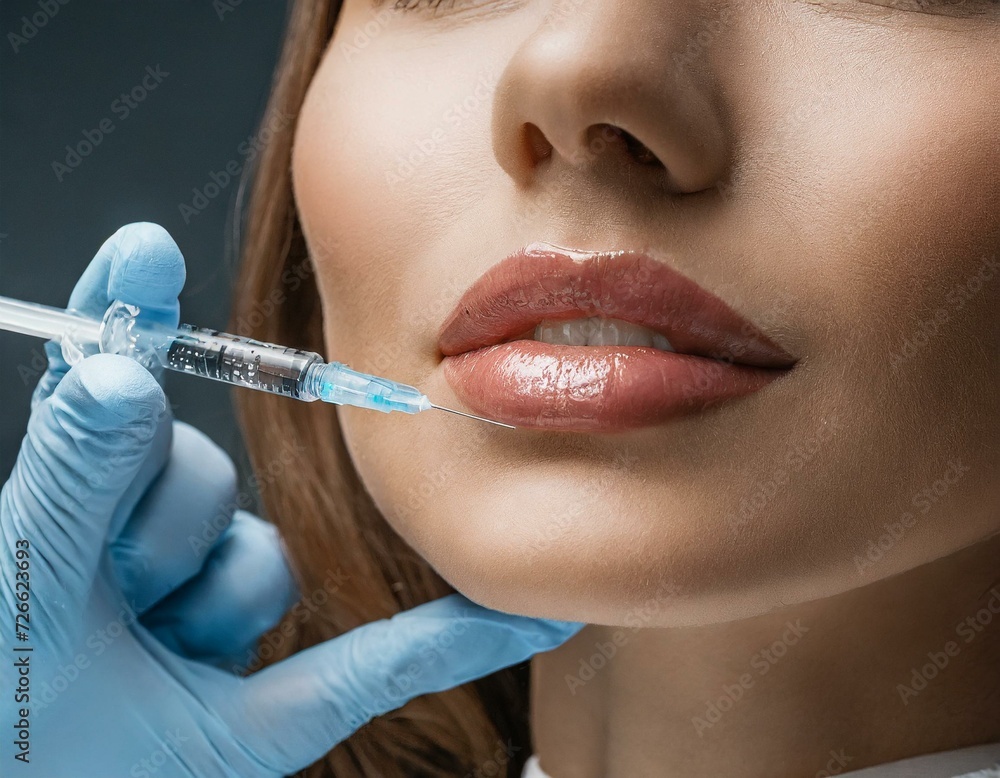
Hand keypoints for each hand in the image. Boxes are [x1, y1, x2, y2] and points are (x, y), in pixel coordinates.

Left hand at [0, 222, 582, 777]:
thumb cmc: (4, 723)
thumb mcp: (23, 590)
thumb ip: (73, 479)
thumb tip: (115, 365)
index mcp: (63, 510)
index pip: (102, 383)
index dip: (126, 310)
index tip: (144, 253)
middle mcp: (133, 549)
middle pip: (191, 467)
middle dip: (157, 513)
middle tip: (110, 582)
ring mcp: (203, 616)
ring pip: (255, 552)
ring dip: (214, 595)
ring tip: (163, 649)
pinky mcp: (270, 699)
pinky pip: (369, 659)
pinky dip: (443, 637)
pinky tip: (512, 620)